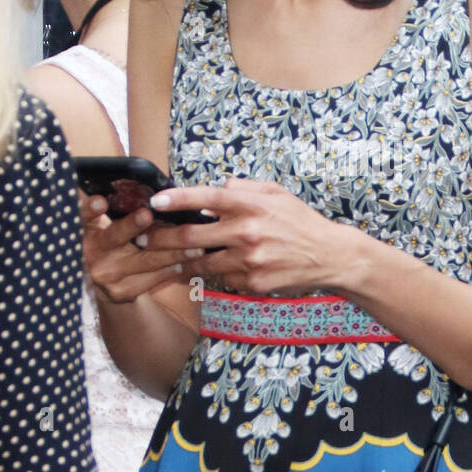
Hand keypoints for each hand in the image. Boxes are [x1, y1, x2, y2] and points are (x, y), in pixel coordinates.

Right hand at [79, 192, 190, 304]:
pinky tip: (188, 261)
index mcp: (84, 232)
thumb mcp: (106, 223)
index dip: (89, 209)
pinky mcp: (121, 293)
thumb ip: (116, 207)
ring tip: (194, 243)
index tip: (101, 200)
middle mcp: (91, 254)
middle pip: (112, 238)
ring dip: (170, 250)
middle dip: (131, 226)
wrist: (106, 283)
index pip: (82, 217)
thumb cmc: (113, 242)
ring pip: (142, 260)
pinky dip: (170, 269)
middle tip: (147, 214)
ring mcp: (105, 276)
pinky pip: (150, 280)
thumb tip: (144, 181)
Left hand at [142, 178, 347, 294]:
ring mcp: (248, 260)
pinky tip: (211, 269)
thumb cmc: (299, 221)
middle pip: (191, 237)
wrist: (328, 256)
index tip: (155, 201)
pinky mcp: (252, 282)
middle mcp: (246, 232)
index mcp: (250, 205)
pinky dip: (215, 273)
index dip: (175, 200)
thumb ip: (242, 189)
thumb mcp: (275, 193)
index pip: (204, 198)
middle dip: (161, 238)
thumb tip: (214, 190)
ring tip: (169, 257)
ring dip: (182, 261)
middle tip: (143, 237)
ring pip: (201, 263)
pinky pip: (222, 278)